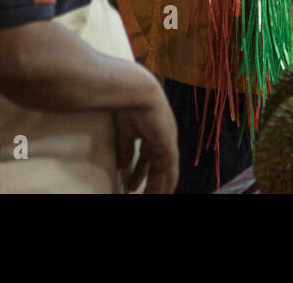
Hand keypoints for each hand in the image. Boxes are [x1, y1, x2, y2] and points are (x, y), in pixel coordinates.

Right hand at [114, 78, 178, 193]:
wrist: (136, 93)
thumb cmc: (126, 106)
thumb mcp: (124, 133)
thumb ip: (125, 149)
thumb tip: (121, 167)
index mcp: (149, 133)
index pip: (146, 158)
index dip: (140, 173)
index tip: (132, 186)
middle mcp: (160, 138)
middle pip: (155, 167)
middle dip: (149, 183)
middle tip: (143, 196)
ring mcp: (166, 142)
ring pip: (163, 171)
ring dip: (158, 186)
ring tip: (154, 198)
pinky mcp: (168, 145)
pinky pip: (170, 168)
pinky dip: (169, 181)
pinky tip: (167, 192)